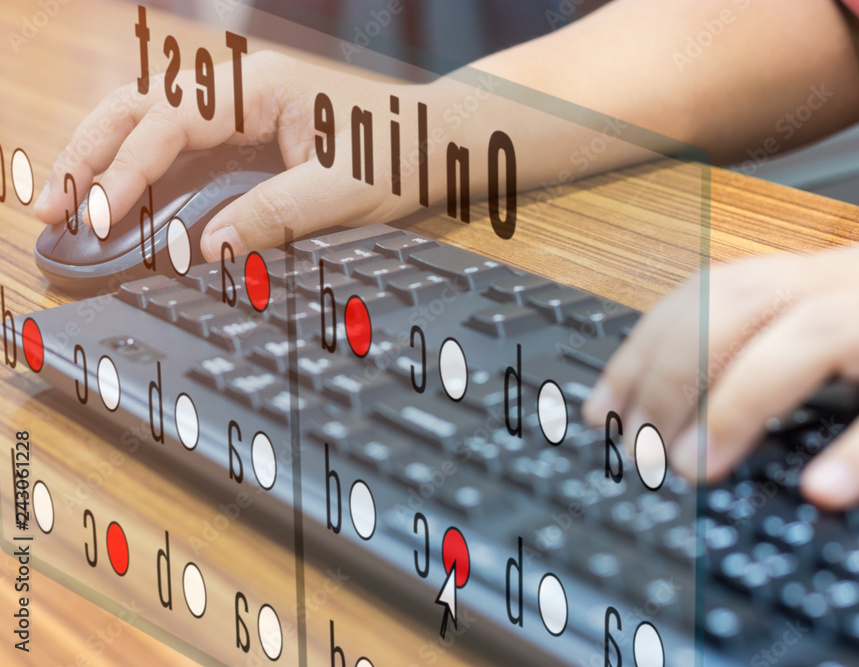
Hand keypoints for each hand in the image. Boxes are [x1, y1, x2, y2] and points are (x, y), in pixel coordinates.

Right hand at [33, 51, 416, 260]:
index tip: (100, 216)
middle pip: (139, 106)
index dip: (127, 170)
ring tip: (65, 203)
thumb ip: (273, 216)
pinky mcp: (240, 124)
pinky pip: (172, 136)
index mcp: (260, 87)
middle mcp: (238, 84)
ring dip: (101, 156)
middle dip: (89, 156)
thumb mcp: (341, 192)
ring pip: (146, 115)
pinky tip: (113, 192)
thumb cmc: (397, 152)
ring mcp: (235, 100)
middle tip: (52, 211)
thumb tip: (208, 249)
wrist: (434, 135)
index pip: (171, 121)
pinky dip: (135, 161)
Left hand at [583, 244, 858, 508]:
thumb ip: (777, 352)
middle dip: (673, 373)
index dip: (647, 345)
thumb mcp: (852, 329)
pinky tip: (824, 487)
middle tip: (640, 447)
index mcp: (827, 274)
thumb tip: (682, 409)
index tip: (604, 408)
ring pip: (818, 336)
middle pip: (743, 302)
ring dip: (741, 402)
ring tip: (697, 468)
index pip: (712, 289)